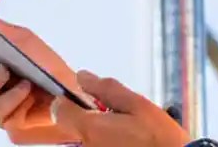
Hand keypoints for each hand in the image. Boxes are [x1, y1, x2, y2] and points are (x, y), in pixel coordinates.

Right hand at [0, 3, 89, 143]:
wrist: (74, 88)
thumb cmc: (48, 66)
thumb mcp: (27, 42)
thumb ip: (4, 31)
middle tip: (2, 69)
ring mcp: (6, 111)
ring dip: (8, 95)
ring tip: (25, 84)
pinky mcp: (16, 126)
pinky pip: (8, 120)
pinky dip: (18, 105)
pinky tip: (30, 95)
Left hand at [51, 70, 190, 146]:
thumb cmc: (158, 137)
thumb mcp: (136, 104)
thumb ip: (106, 89)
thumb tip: (82, 77)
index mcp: (91, 128)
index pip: (60, 109)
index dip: (70, 99)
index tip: (87, 98)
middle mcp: (85, 146)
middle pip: (72, 125)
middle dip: (89, 116)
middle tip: (116, 115)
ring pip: (85, 138)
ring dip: (99, 130)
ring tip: (126, 130)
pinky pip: (95, 145)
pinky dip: (105, 140)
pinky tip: (125, 140)